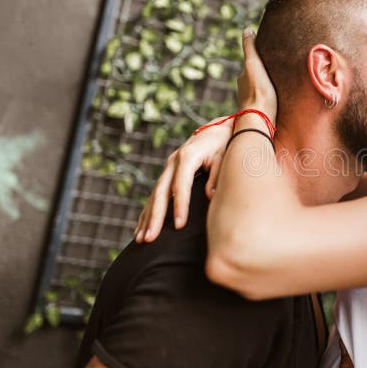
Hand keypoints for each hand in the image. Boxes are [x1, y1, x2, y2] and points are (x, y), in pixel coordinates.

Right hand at [134, 115, 232, 241]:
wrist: (220, 128)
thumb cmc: (226, 143)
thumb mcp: (225, 156)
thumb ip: (216, 175)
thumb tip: (210, 196)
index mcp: (187, 157)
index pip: (181, 186)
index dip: (179, 206)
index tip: (179, 225)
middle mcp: (173, 161)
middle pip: (160, 193)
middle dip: (155, 217)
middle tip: (149, 238)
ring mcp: (168, 167)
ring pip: (154, 195)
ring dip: (147, 218)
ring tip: (141, 239)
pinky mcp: (168, 172)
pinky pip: (155, 195)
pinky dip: (148, 212)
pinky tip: (141, 228)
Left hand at [238, 28, 277, 122]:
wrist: (261, 119)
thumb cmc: (258, 91)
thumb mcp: (254, 64)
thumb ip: (250, 48)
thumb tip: (246, 29)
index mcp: (243, 78)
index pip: (252, 65)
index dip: (260, 61)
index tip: (271, 57)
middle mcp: (244, 90)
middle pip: (256, 78)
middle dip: (265, 75)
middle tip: (279, 70)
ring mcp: (252, 102)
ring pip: (261, 90)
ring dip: (269, 87)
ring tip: (282, 84)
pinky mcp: (260, 113)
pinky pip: (266, 102)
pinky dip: (271, 98)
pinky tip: (281, 99)